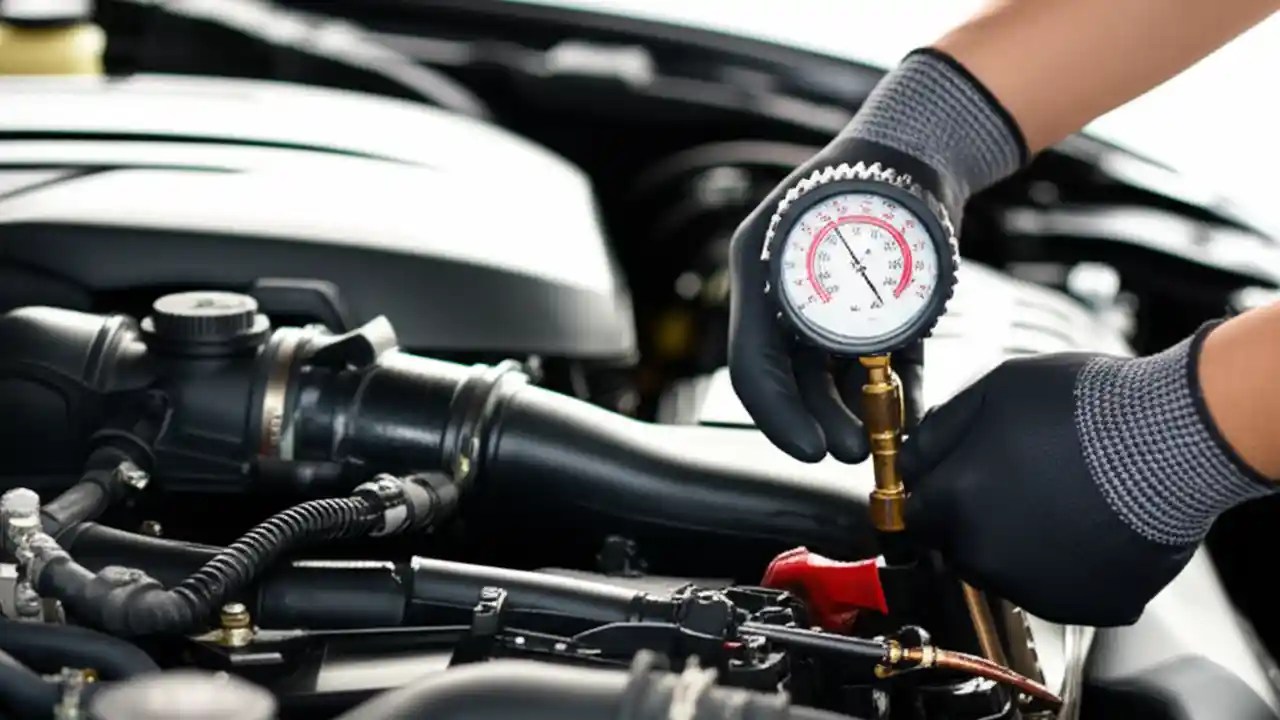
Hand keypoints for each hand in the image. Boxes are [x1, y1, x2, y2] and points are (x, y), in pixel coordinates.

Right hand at [727, 49, 1021, 462]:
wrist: (919, 145)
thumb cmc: (878, 176)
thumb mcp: (851, 232)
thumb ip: (849, 291)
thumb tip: (879, 369)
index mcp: (761, 272)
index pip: (753, 364)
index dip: (778, 413)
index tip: (809, 448)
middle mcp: (785, 294)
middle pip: (790, 378)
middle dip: (820, 419)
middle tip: (850, 449)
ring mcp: (825, 305)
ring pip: (828, 378)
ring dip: (851, 412)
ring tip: (879, 439)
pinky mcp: (868, 311)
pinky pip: (872, 364)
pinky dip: (891, 391)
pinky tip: (908, 418)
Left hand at [900, 327, 1272, 625]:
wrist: (1172, 438)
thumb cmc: (1086, 407)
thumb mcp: (993, 390)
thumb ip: (939, 429)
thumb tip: (910, 455)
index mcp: (956, 503)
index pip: (916, 514)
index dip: (933, 494)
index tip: (952, 483)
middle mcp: (987, 555)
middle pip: (959, 546)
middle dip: (974, 518)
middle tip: (1019, 482)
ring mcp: (1037, 587)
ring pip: (1007, 571)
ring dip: (1020, 543)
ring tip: (1062, 498)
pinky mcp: (1087, 605)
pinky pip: (1062, 590)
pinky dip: (1069, 565)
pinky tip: (1090, 524)